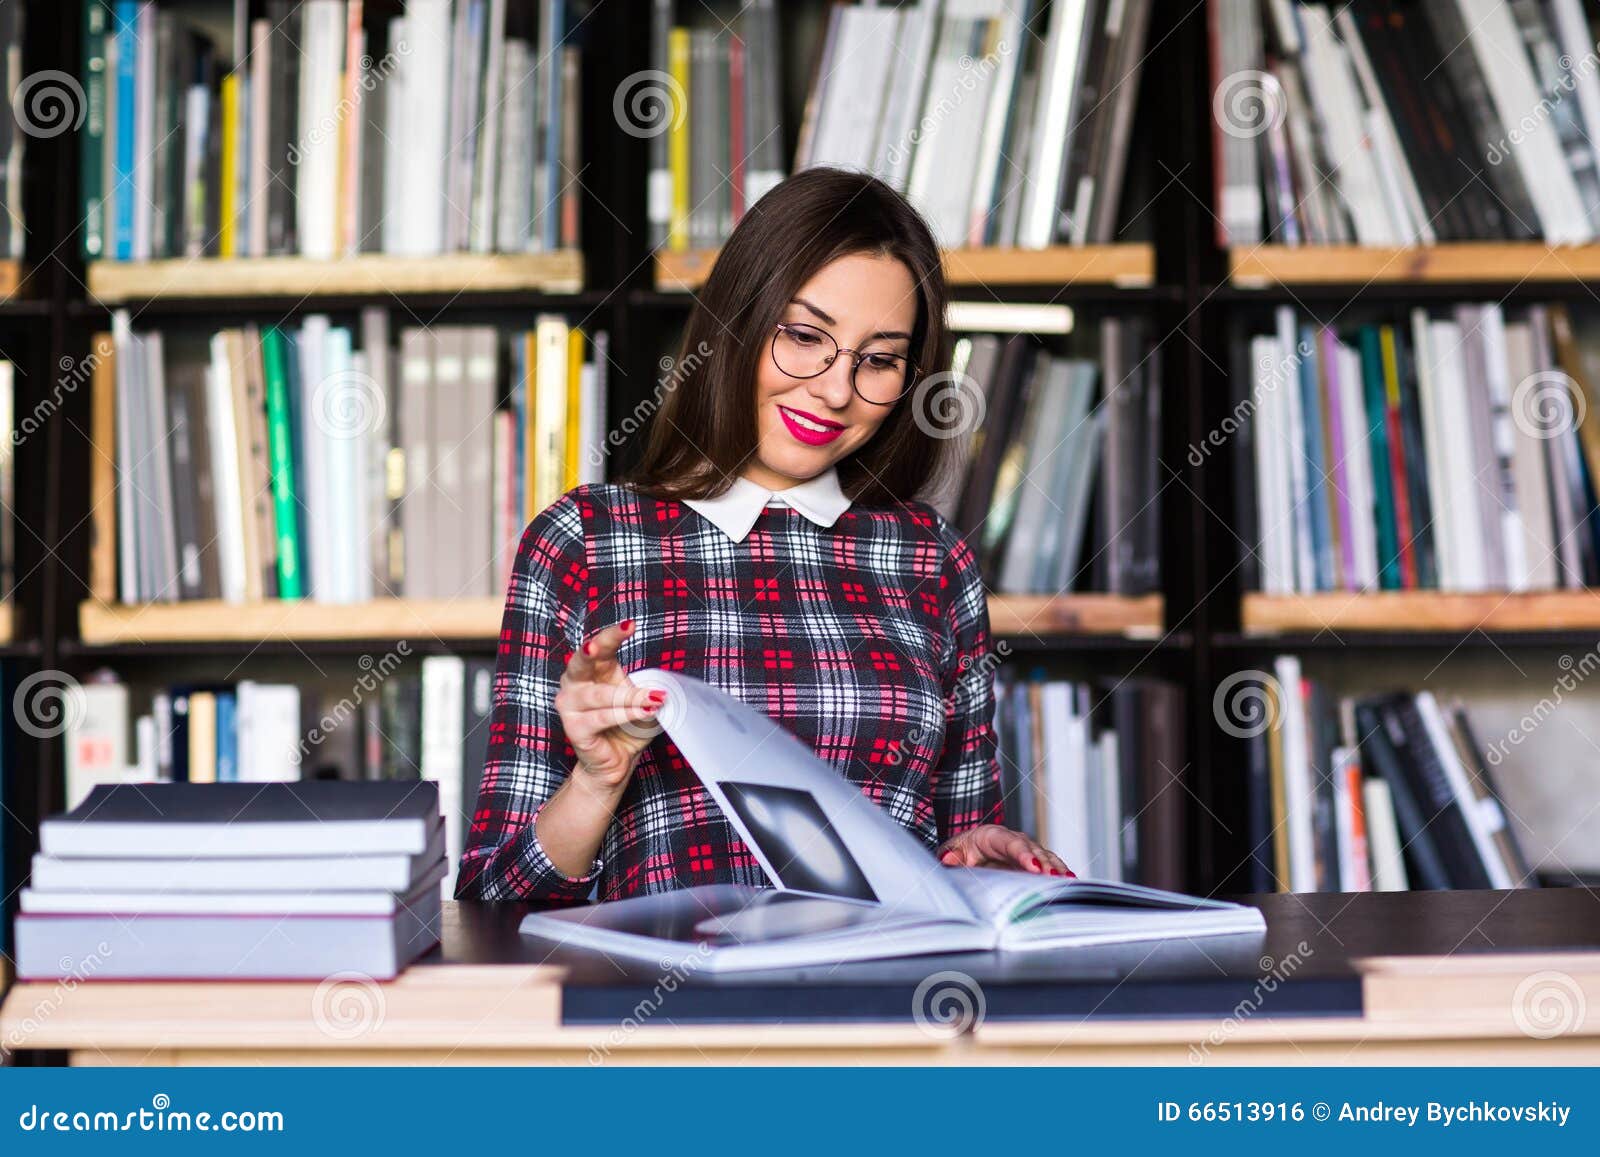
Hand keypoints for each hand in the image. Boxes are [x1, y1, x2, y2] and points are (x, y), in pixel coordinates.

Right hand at [553, 619, 664, 792]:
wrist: (614, 762)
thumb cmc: (626, 728)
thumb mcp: (641, 702)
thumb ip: (648, 690)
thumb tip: (665, 687)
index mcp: (591, 671)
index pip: (600, 647)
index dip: (613, 635)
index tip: (630, 624)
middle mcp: (575, 684)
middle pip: (584, 660)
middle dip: (599, 646)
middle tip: (610, 639)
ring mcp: (570, 706)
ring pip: (601, 695)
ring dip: (630, 697)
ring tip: (654, 700)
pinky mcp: (574, 729)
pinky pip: (602, 717)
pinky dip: (625, 714)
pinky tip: (644, 711)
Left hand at [936, 825, 1073, 875]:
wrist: (971, 853)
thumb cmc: (962, 851)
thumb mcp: (953, 851)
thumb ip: (951, 854)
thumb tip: (947, 858)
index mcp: (993, 836)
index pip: (1011, 843)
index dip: (1024, 855)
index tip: (1034, 867)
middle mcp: (1015, 841)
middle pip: (1033, 850)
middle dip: (1045, 864)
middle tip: (1054, 878)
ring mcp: (1028, 852)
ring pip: (1046, 858)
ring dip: (1057, 869)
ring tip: (1069, 882)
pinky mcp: (1035, 865)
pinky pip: (1050, 868)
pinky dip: (1061, 874)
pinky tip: (1073, 884)